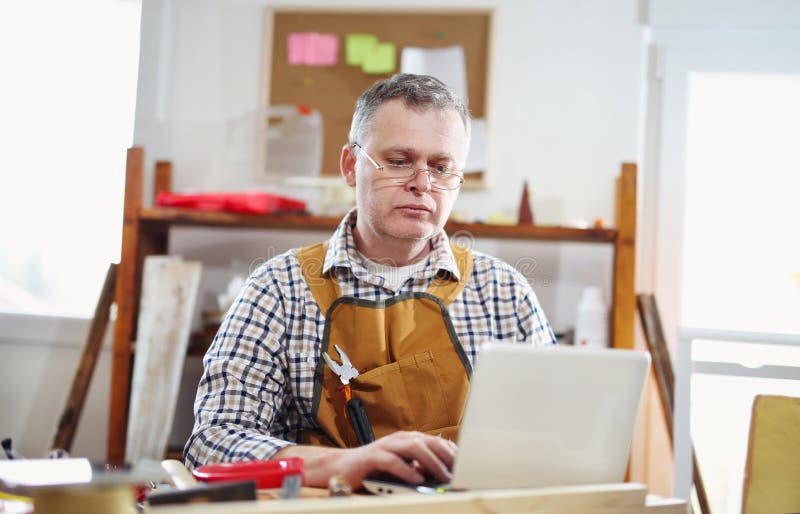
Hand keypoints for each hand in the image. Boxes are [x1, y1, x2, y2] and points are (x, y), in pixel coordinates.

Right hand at [275, 431, 457, 488]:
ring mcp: (385, 446)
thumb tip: (443, 473)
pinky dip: (407, 470)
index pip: (436, 442)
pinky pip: (392, 461)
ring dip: (431, 462)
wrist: (341, 467)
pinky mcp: (372, 457)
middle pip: (428, 442)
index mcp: (408, 439)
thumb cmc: (374, 469)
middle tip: (458, 472)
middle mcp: (399, 439)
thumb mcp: (402, 468)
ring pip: (413, 448)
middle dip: (446, 457)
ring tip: (442, 476)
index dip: (452, 453)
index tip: (466, 466)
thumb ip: (420, 467)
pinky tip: (418, 479)